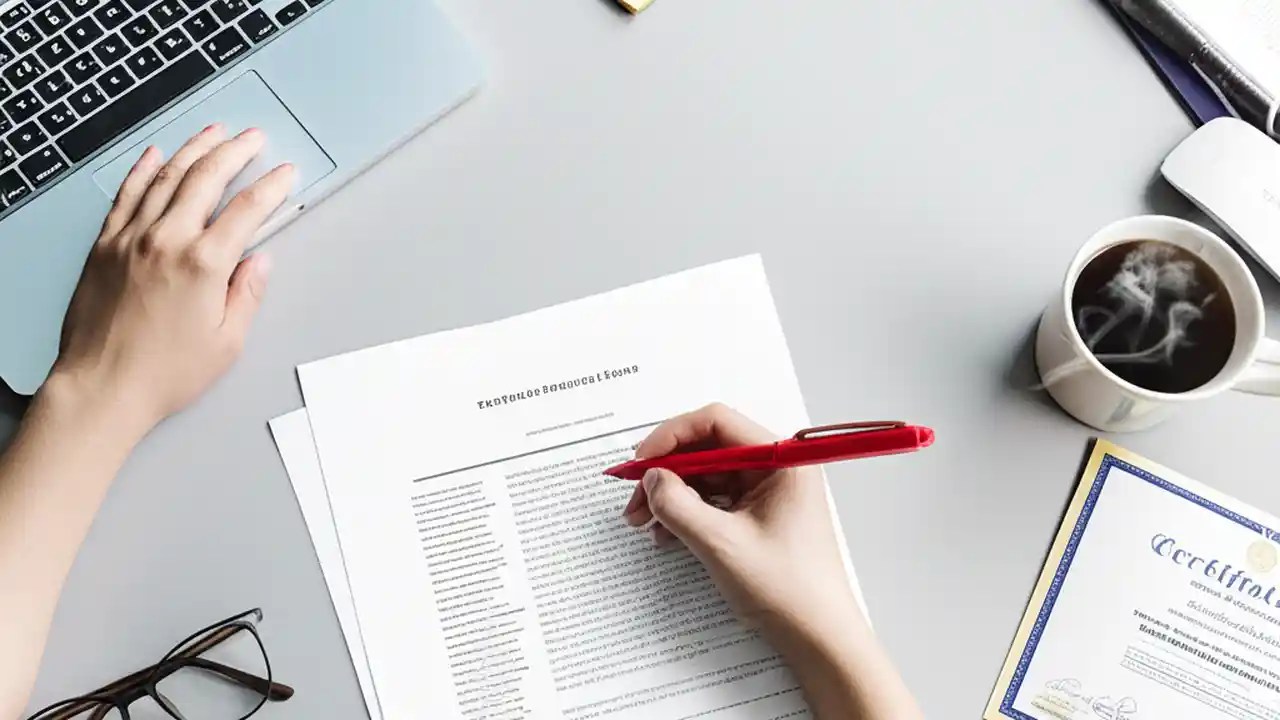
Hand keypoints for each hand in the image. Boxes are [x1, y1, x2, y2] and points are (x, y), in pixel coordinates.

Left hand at [48, 125, 293, 433]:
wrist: (101, 387)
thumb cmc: (163, 374)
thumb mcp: (226, 342)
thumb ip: (246, 294)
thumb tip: (259, 261)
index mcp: (203, 265)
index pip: (247, 209)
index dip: (271, 186)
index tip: (284, 172)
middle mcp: (166, 241)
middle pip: (206, 179)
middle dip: (235, 152)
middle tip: (252, 138)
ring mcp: (130, 239)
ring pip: (166, 177)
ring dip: (193, 150)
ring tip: (213, 132)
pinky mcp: (104, 246)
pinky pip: (126, 194)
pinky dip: (143, 170)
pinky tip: (155, 156)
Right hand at [622, 404, 922, 719]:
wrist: (819, 638)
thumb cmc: (789, 592)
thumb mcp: (721, 544)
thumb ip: (679, 506)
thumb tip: (652, 479)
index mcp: (782, 461)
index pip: (716, 423)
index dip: (671, 437)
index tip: (641, 461)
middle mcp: (777, 468)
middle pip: (708, 448)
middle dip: (667, 471)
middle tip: (636, 498)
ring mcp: (768, 492)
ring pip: (707, 476)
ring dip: (673, 495)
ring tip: (645, 521)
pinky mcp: (759, 516)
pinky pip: (715, 500)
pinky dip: (687, 513)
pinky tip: (667, 533)